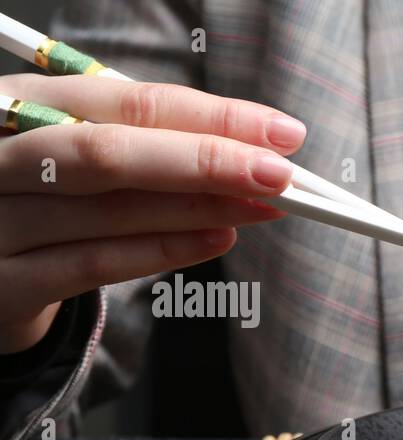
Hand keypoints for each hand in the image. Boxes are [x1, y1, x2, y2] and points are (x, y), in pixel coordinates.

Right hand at [0, 74, 303, 353]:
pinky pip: (92, 265)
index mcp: (22, 104)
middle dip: (206, 161)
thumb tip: (254, 147)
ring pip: (107, 209)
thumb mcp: (79, 146)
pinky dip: (161, 252)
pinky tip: (217, 242)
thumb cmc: (46, 193)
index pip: (128, 101)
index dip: (212, 117)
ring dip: (197, 209)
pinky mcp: (4, 281)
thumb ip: (151, 140)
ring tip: (261, 208)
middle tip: (279, 174)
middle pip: (110, 152)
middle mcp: (1, 155)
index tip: (282, 134)